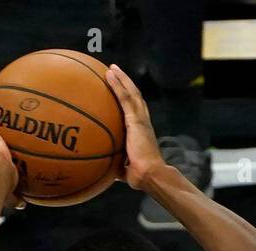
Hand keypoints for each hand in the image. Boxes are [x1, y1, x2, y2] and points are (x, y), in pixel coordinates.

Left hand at [104, 63, 165, 189]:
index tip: (122, 92)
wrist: (150, 174)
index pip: (137, 111)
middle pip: (136, 97)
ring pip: (131, 92)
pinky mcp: (136, 120)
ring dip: (122, 79)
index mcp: (142, 131)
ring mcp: (141, 119)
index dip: (130, 100)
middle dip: (126, 84)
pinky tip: (109, 74)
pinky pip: (125, 98)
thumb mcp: (125, 169)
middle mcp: (144, 122)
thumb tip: (105, 170)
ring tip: (112, 68)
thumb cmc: (139, 176)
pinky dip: (117, 84)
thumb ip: (117, 165)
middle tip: (115, 73)